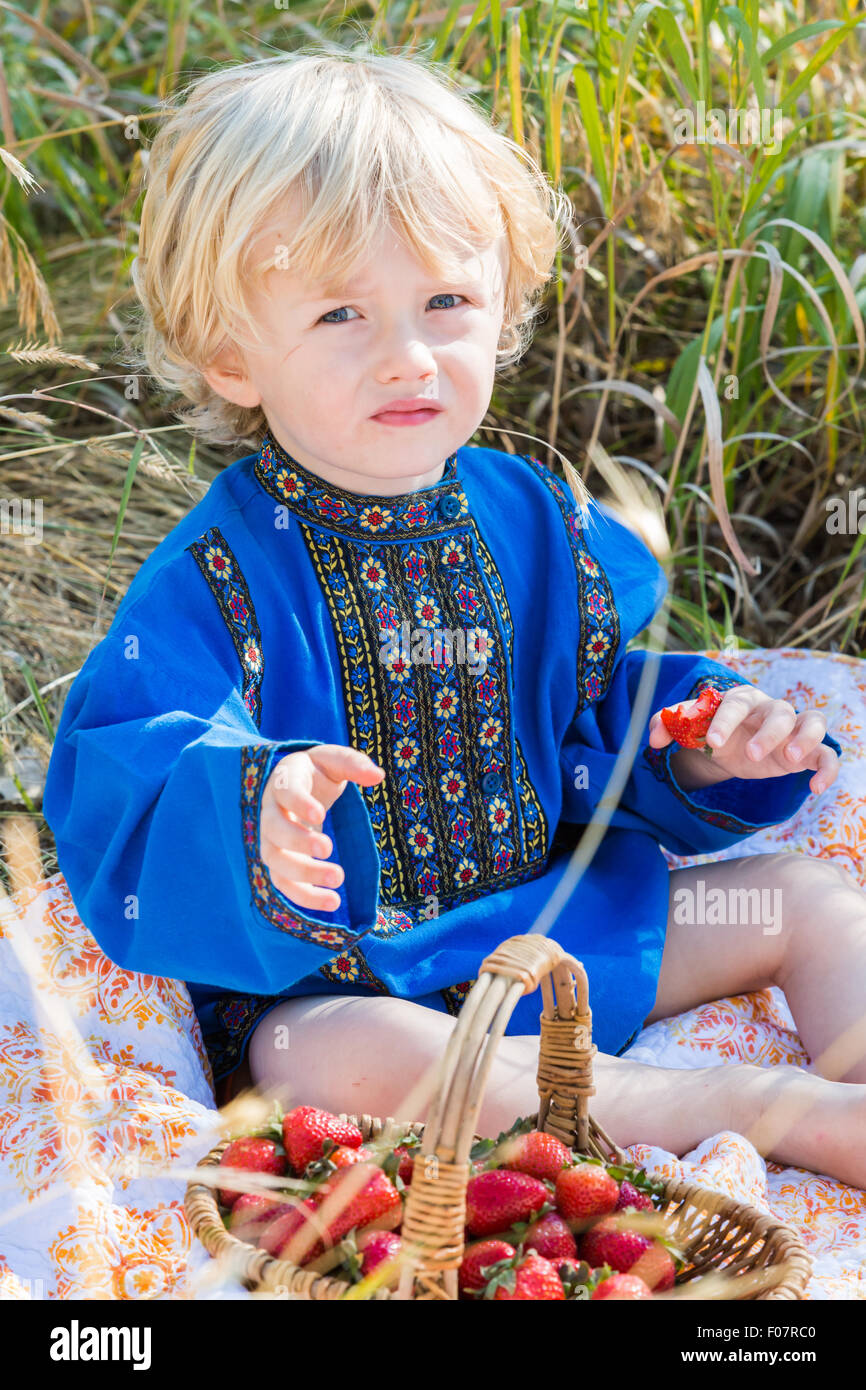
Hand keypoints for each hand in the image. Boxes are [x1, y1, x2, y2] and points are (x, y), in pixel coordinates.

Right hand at [259, 744, 384, 912]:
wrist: (298, 787)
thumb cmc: (317, 772)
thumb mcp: (334, 760)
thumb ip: (354, 764)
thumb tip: (378, 776)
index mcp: (284, 780)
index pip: (285, 790)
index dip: (299, 803)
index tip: (320, 815)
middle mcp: (271, 810)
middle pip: (274, 829)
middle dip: (298, 841)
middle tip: (328, 849)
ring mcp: (271, 838)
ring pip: (275, 860)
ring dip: (303, 874)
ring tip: (338, 879)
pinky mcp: (279, 862)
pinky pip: (283, 883)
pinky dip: (303, 896)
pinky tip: (332, 902)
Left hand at [648, 685, 838, 794]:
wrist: (733, 748)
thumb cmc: (714, 732)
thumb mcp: (690, 729)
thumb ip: (669, 725)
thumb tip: (653, 738)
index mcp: (740, 700)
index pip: (735, 703)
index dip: (725, 721)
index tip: (713, 743)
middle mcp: (770, 709)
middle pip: (778, 711)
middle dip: (767, 732)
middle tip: (752, 755)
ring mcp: (793, 729)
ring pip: (811, 721)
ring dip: (804, 738)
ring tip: (790, 759)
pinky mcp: (808, 752)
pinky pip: (826, 754)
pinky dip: (827, 768)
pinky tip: (815, 788)